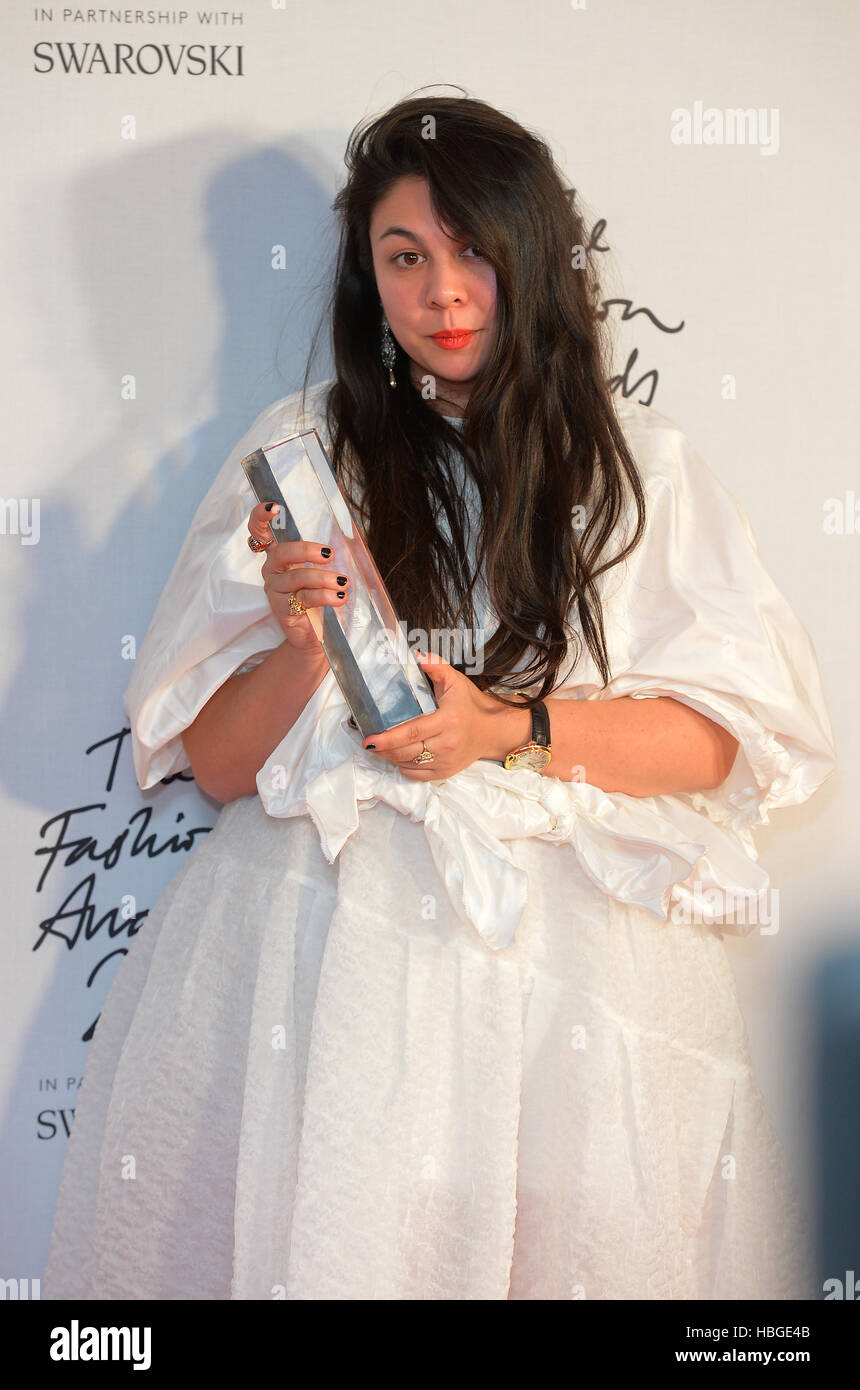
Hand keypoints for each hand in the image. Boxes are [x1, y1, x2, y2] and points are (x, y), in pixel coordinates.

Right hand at [247, 502, 348, 653]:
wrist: (315, 635)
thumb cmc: (317, 598)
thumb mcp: (320, 571)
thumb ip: (322, 554)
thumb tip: (345, 535)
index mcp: (279, 557)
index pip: (260, 532)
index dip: (261, 517)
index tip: (274, 507)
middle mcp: (272, 572)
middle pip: (281, 553)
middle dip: (306, 550)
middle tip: (329, 554)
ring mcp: (276, 591)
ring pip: (297, 577)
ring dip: (323, 578)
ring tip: (343, 583)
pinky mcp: (283, 610)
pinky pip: (305, 598)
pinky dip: (326, 596)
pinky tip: (340, 596)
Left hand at [360, 650, 499, 780]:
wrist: (493, 730)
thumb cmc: (470, 704)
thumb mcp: (455, 681)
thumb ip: (435, 666)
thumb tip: (416, 655)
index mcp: (448, 720)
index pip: (413, 731)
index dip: (389, 738)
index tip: (371, 738)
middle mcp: (447, 744)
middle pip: (407, 752)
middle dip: (383, 749)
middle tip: (369, 743)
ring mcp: (446, 761)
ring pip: (409, 764)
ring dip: (391, 757)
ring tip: (382, 747)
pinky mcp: (445, 772)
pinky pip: (416, 775)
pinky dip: (404, 767)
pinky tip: (400, 756)